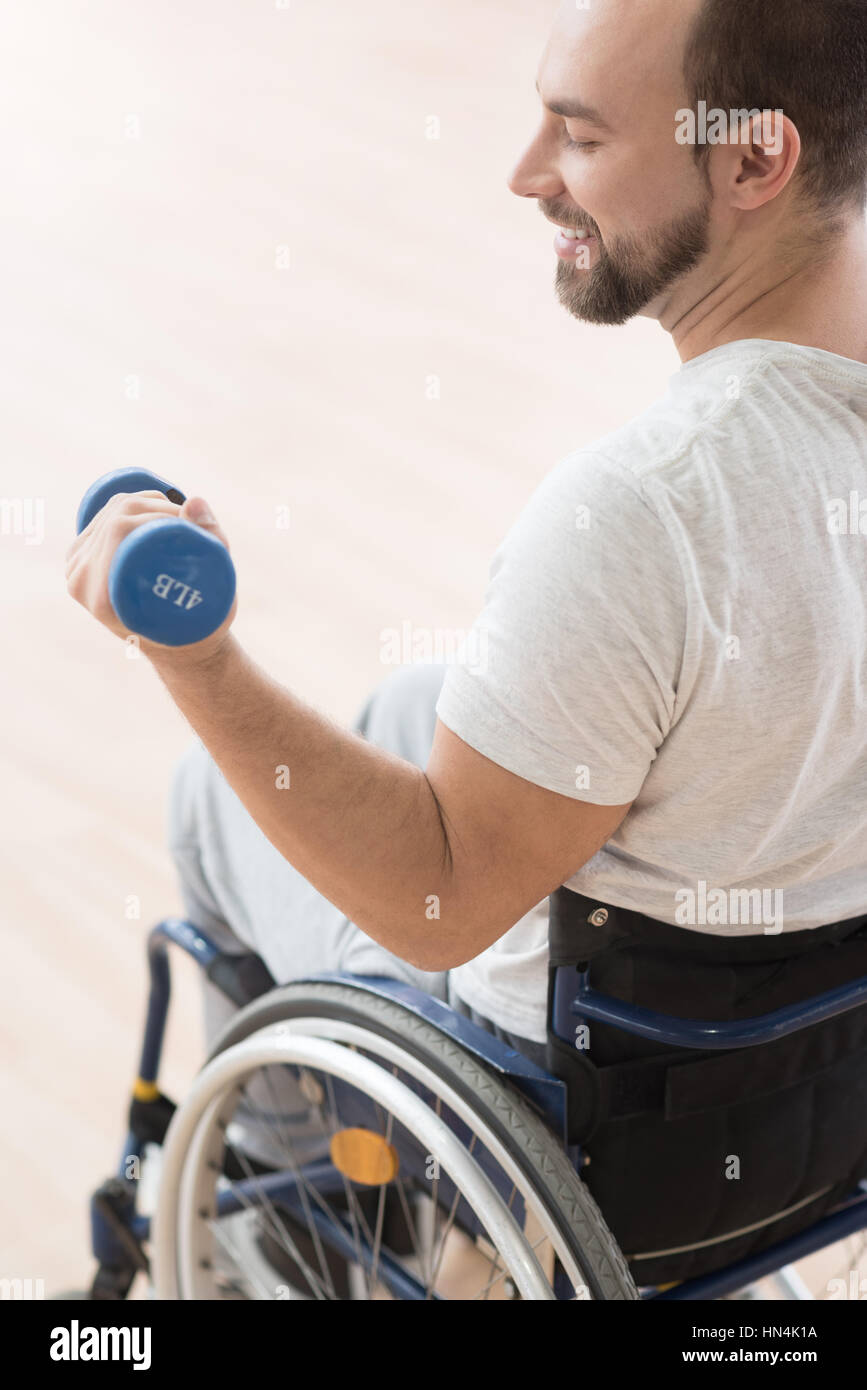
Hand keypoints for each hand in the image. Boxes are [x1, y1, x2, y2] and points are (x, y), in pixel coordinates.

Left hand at [65, 491, 236, 660]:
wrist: (181, 649)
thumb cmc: (202, 626)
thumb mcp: (217, 591)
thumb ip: (213, 541)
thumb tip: (194, 500)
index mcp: (100, 596)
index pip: (119, 529)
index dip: (157, 513)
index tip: (191, 522)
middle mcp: (81, 581)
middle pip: (115, 514)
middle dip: (158, 506)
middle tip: (192, 521)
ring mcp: (77, 569)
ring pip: (112, 509)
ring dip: (150, 503)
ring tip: (182, 520)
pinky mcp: (84, 558)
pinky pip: (105, 514)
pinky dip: (136, 504)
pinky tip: (157, 509)